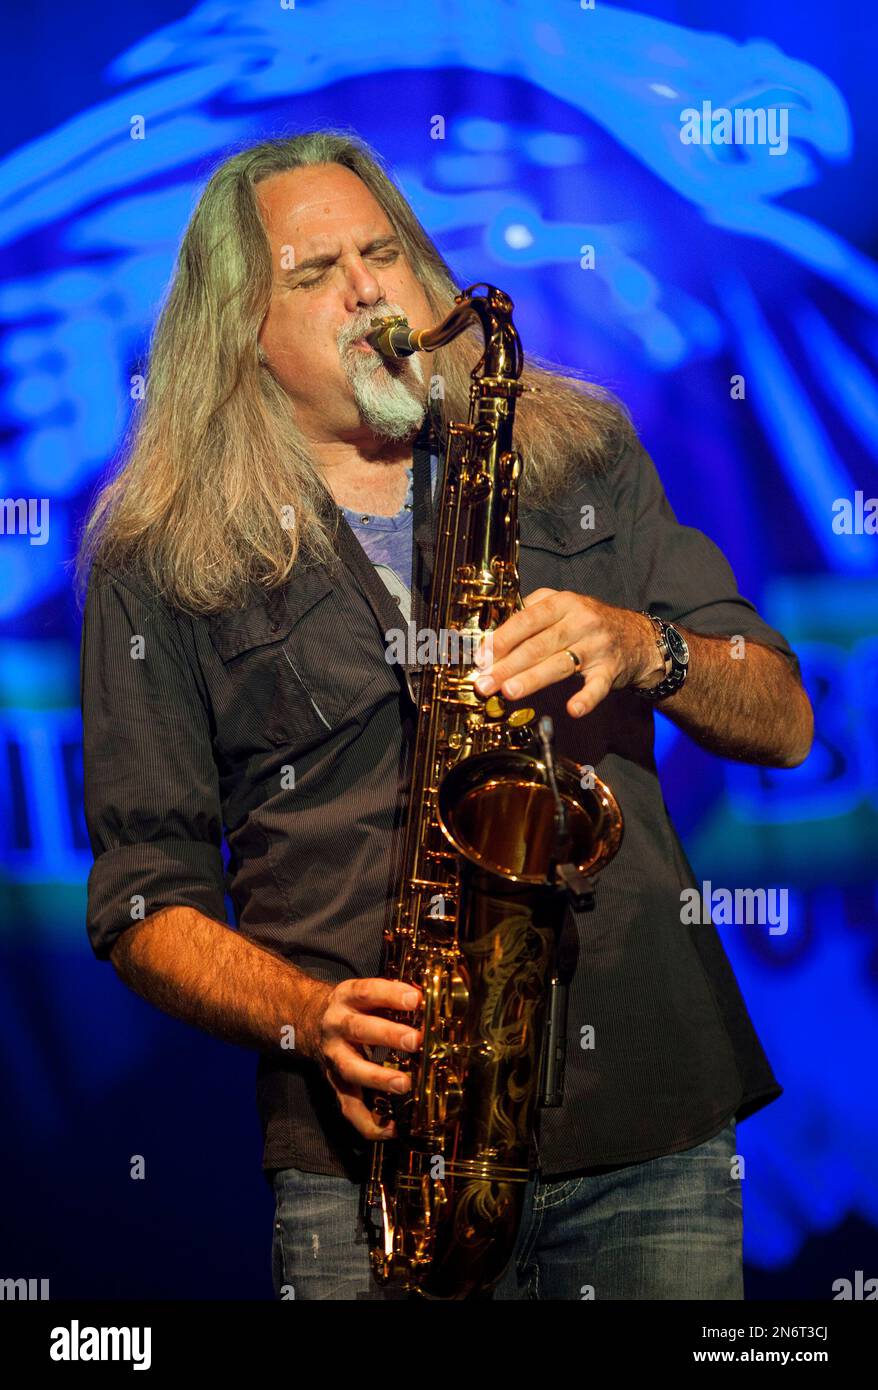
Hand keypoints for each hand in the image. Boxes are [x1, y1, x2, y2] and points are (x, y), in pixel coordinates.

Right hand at [299, 977, 422, 1139]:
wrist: (309, 1021)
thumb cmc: (353, 1007)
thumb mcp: (365, 993)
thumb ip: (392, 996)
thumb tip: (432, 1000)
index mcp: (346, 998)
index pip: (367, 992)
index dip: (390, 994)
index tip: (416, 999)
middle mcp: (336, 1026)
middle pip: (359, 1029)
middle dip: (388, 1035)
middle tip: (415, 1041)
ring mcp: (334, 1057)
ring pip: (352, 1069)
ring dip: (378, 1078)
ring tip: (404, 1084)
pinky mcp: (335, 1084)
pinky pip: (349, 1108)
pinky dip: (370, 1123)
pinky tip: (393, 1128)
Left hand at [472, 590, 665, 718]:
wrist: (639, 638)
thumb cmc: (591, 622)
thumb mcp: (565, 604)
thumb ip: (533, 610)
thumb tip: (495, 631)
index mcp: (564, 603)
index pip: (527, 620)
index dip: (502, 638)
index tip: (481, 656)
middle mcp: (580, 622)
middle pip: (538, 645)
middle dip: (508, 665)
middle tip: (485, 683)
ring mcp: (596, 647)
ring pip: (560, 664)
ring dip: (533, 679)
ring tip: (509, 691)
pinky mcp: (611, 670)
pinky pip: (598, 686)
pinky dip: (586, 698)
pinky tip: (573, 709)